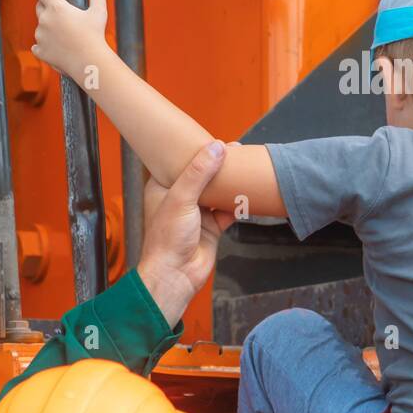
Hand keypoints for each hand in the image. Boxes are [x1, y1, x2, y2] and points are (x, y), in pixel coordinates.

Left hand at [33, 0, 108, 81]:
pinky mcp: (40, 51)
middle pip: (38, 8)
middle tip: (62, 15)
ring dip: (47, 29)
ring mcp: (40, 36)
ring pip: (40, 28)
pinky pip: (37, 46)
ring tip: (64, 35)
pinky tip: (56, 48)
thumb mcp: (99, 13)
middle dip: (47, 8)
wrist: (89, 62)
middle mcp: (44, 20)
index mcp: (56, 8)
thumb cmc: (95, 36)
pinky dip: (44, 46)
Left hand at [137, 141, 231, 325]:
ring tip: (244, 167)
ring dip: (230, 183)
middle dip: (217, 165)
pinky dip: (238, 203)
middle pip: (202, 176)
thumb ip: (199, 173)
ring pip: (217, 192)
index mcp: (163, 188)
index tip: (210, 138)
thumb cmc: (167, 240)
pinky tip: (248, 193)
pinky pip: (228, 210)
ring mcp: (197, 213)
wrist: (176, 275)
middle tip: (234, 150)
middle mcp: (180, 199)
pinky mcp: (211, 227)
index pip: (180, 163)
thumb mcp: (181, 198)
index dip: (194, 151)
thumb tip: (217, 148)